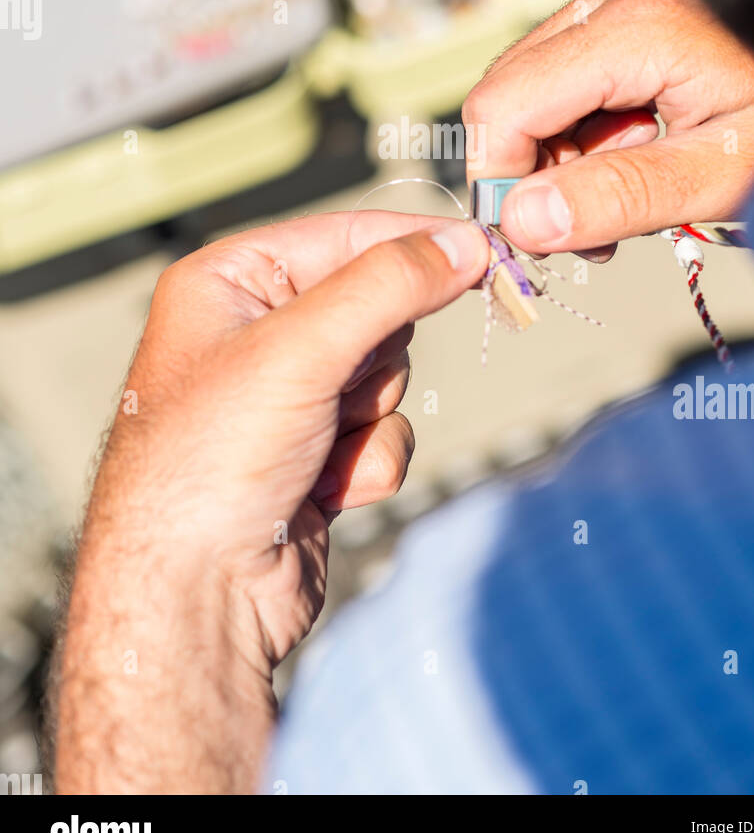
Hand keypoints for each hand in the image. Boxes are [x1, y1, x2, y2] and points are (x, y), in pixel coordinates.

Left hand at [54, 211, 487, 793]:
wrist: (193, 598)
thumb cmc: (209, 464)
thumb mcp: (301, 349)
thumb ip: (388, 285)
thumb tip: (464, 243)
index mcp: (230, 282)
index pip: (343, 234)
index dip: (411, 244)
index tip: (482, 249)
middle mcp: (256, 331)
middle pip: (378, 306)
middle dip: (373, 357)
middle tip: (340, 385)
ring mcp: (288, 396)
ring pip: (390, 374)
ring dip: (369, 416)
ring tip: (313, 447)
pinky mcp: (317, 453)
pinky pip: (387, 432)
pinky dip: (368, 462)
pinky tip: (320, 490)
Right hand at [462, 0, 753, 255]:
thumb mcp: (720, 176)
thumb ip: (619, 196)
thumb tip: (521, 222)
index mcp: (636, 24)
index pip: (504, 105)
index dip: (501, 182)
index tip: (535, 242)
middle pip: (509, 95)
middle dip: (532, 173)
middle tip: (588, 233)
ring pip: (528, 89)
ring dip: (556, 157)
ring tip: (622, 195)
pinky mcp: (622, 3)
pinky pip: (559, 75)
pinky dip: (577, 130)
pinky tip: (627, 155)